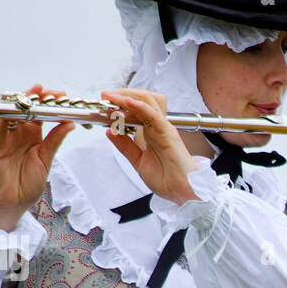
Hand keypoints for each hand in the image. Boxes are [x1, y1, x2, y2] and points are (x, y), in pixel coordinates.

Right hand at [0, 84, 74, 232]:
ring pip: (12, 115)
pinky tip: (12, 111)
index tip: (62, 97)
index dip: (49, 104)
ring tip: (33, 95)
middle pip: (26, 110)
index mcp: (33, 137)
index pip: (40, 115)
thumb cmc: (29, 184)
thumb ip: (55, 141)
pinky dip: (5, 119)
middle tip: (49, 93)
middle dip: (37, 99)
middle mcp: (19, 135)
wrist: (14, 204)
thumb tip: (69, 123)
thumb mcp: (46, 160)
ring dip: (21, 104)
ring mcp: (7, 139)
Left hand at [101, 88, 199, 205]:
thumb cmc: (167, 180)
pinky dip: (139, 106)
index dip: (119, 104)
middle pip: (141, 100)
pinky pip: (153, 114)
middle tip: (105, 96)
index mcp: (151, 133)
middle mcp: (157, 128)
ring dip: (127, 97)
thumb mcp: (137, 161)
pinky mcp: (168, 133)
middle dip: (122, 95)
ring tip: (112, 97)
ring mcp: (163, 128)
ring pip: (147, 102)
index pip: (136, 110)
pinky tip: (127, 102)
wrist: (182, 193)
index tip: (104, 104)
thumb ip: (124, 146)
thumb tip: (111, 132)